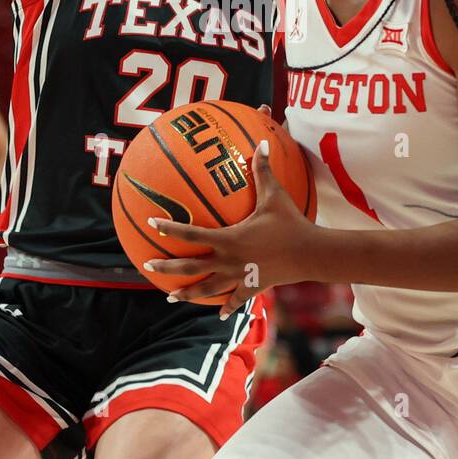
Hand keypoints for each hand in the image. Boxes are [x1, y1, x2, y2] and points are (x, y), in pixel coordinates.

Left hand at [143, 139, 316, 317]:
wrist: (310, 254)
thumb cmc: (290, 223)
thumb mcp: (274, 195)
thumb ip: (263, 170)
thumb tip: (263, 142)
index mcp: (228, 239)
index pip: (191, 234)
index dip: (169, 228)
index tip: (151, 223)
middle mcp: (228, 261)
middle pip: (191, 267)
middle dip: (167, 268)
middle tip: (147, 266)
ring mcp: (239, 277)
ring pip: (207, 289)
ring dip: (188, 294)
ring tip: (170, 298)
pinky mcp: (253, 287)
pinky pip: (236, 299)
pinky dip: (226, 307)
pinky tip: (218, 316)